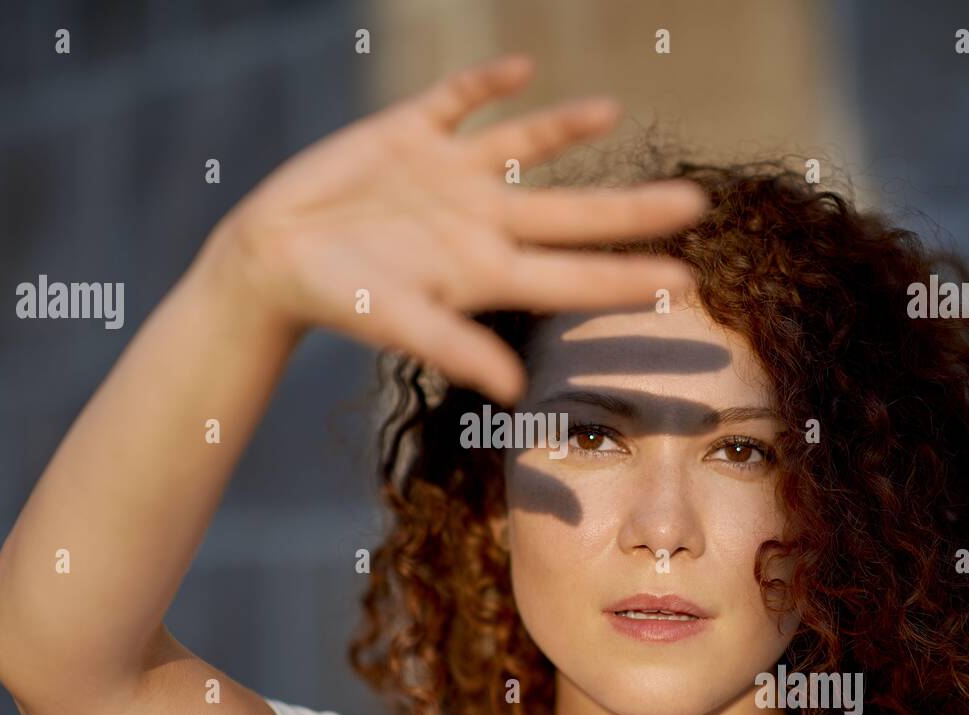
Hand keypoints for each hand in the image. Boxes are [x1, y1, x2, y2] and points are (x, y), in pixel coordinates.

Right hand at [203, 52, 708, 405]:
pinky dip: (486, 85)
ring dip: (565, 129)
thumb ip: (454, 347)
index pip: (573, 276)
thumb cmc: (334, 298)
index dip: (627, 279)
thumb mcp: (396, 322)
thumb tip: (513, 392)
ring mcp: (449, 176)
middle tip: (698, 201)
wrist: (270, 257)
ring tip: (612, 111)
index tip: (686, 281)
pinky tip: (521, 69)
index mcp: (485, 271)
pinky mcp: (409, 134)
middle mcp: (481, 222)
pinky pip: (457, 102)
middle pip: (574, 214)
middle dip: (635, 211)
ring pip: (523, 147)